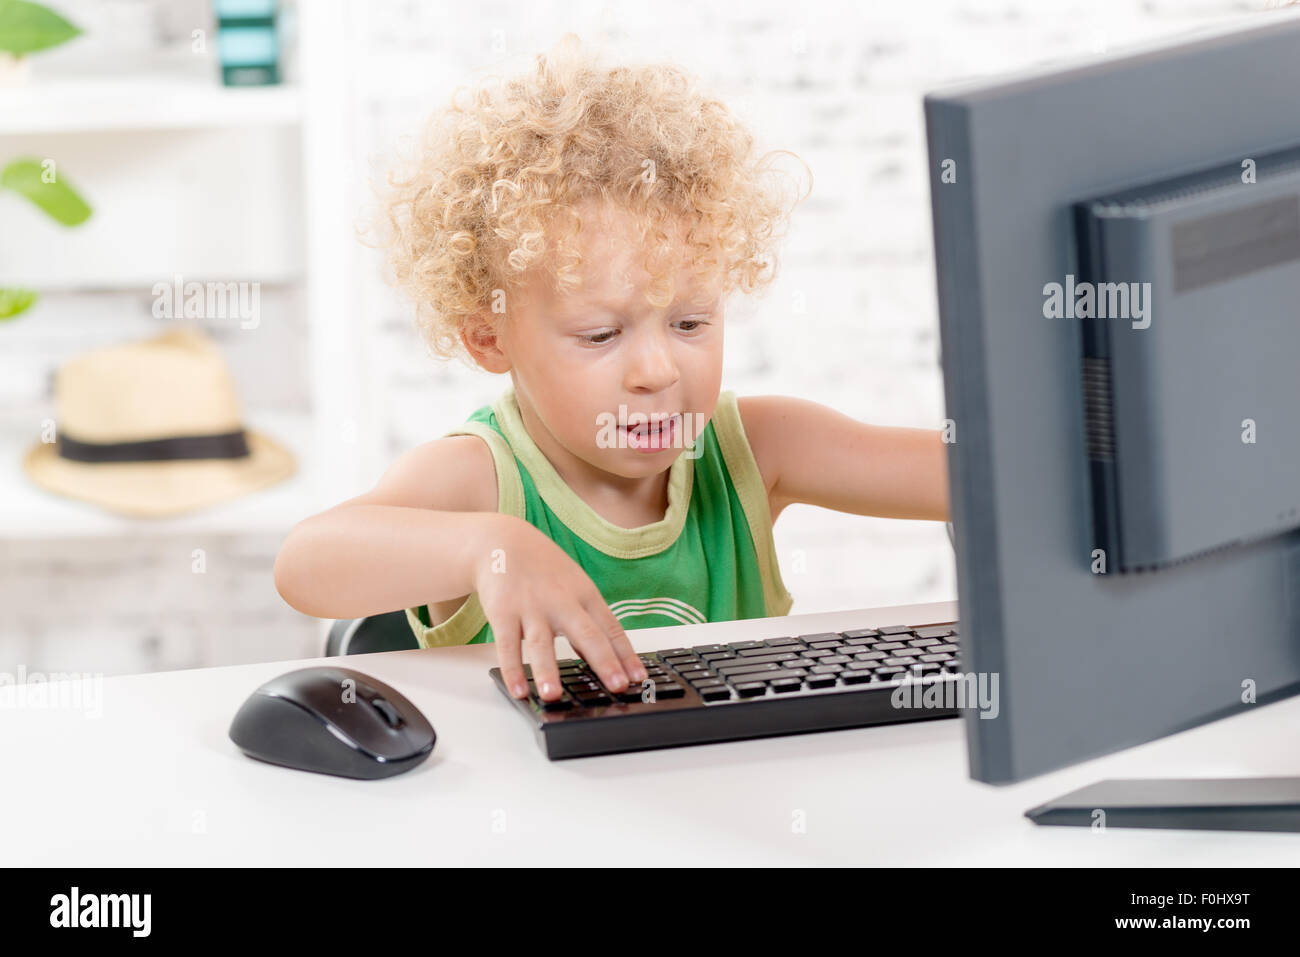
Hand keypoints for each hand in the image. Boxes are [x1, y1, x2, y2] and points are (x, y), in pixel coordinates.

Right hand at [473, 515, 647, 701]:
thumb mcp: (575, 587)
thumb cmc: (545, 569)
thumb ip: (589, 622)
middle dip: (603, 661)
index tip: (638, 678)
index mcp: (585, 595)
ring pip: (541, 642)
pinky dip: (512, 669)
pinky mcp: (503, 612)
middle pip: (586, 634)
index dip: (626, 654)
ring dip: (547, 670)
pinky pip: (507, 645)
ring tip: (554, 696)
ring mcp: (531, 607)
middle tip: (617, 687)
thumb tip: (607, 660)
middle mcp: (561, 601)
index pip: (611, 628)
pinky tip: (518, 690)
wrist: (504, 540)